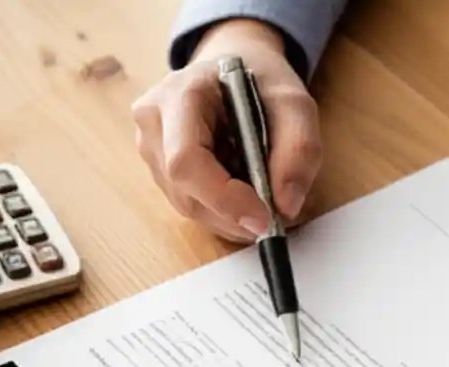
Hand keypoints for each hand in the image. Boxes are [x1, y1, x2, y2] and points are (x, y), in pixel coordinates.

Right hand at [132, 19, 321, 241]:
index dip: (223, 198)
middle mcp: (152, 122)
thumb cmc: (260, 80)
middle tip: (272, 217)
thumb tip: (286, 206)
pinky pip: (188, 204)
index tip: (264, 218)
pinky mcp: (157, 167)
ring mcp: (149, 146)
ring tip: (260, 200)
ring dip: (229, 217)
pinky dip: (221, 211)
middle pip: (184, 192)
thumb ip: (300, 149)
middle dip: (233, 214)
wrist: (232, 67)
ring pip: (186, 206)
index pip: (187, 161)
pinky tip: (241, 194)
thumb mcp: (295, 103)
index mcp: (179, 94)